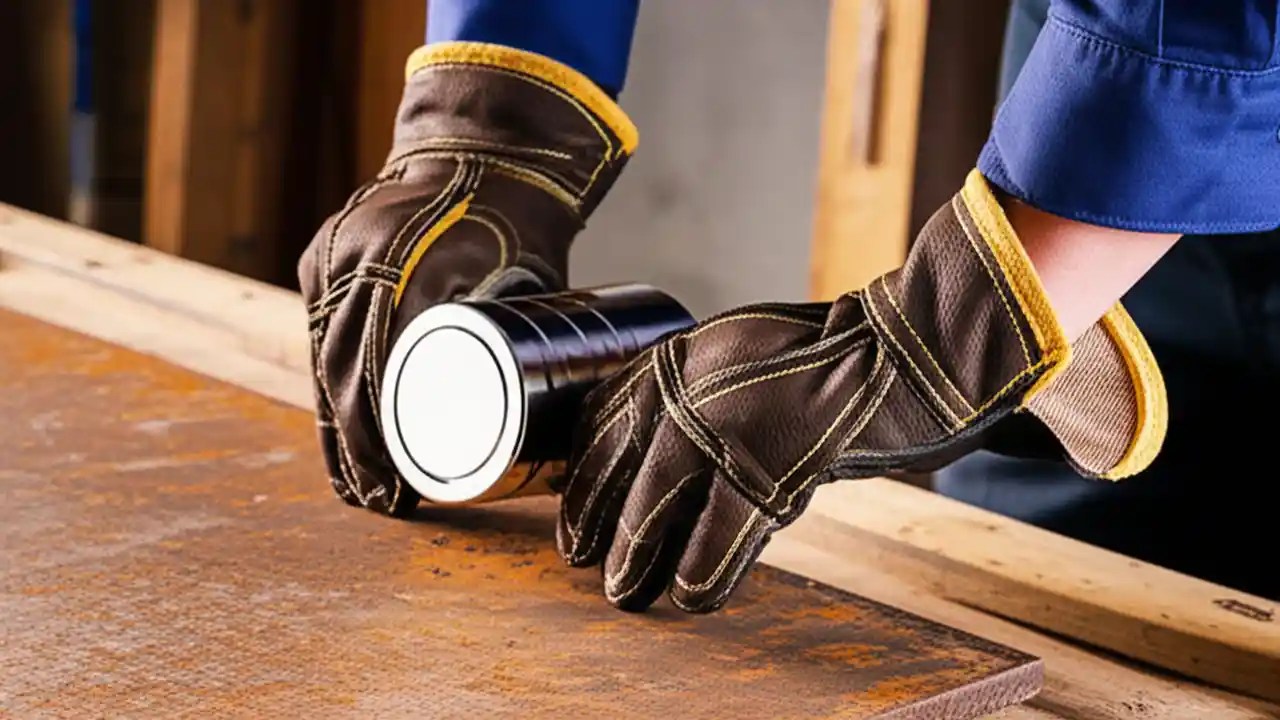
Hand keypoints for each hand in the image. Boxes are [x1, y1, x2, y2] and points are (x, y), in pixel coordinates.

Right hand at [298, 42, 635, 515]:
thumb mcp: (531, 287)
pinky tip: (331, 422)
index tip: (395, 490)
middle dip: (355, 450)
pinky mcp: (323, 255)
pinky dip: (325, 377)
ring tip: (353, 481)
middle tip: (378, 500)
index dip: (381, 445)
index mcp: (416, 275)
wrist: (480, 149)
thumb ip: (517, 346)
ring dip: (333, 423)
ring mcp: (336, 256)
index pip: (381, 380)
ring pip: (321, 358)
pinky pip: (317, 328)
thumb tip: (540, 425)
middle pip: (343, 378)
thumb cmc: (520, 224)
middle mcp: (363, 265)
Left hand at [556, 171, 1166, 612]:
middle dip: (593, 519)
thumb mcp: (738, 351)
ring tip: (623, 591)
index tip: (572, 504)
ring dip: (634, 558)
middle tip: (578, 555)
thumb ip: (693, 389)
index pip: (602, 418)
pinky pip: (713, 540)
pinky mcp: (761, 472)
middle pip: (615, 466)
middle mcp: (684, 386)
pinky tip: (691, 596)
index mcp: (676, 355)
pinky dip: (700, 574)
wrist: (903, 355)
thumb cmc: (828, 356)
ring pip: (650, 509)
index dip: (582, 472)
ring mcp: (718, 429)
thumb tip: (653, 449)